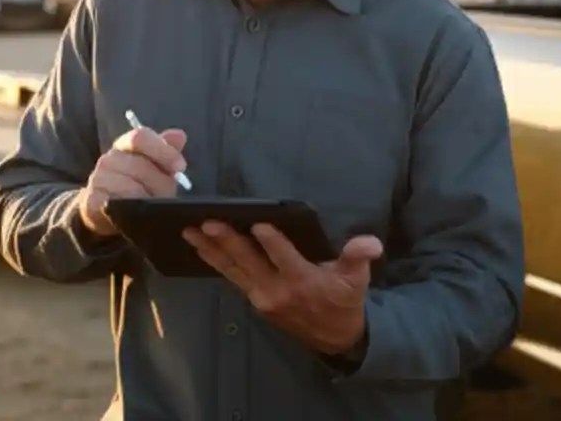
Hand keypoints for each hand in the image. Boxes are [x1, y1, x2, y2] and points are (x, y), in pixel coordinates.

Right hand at [78, 126, 187, 236]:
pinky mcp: (91, 200)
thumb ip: (167, 152)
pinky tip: (138, 212)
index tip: (180, 166)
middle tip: (167, 196)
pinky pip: (117, 204)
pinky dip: (131, 209)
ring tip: (153, 207)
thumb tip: (179, 135)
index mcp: (126, 144)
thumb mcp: (156, 168)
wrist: (105, 210)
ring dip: (147, 199)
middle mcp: (110, 158)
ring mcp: (98, 178)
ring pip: (130, 187)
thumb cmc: (138, 185)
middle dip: (160, 183)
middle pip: (141, 166)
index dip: (163, 151)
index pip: (141, 137)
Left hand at [183, 221, 383, 355]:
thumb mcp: (357, 280)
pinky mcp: (254, 299)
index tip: (259, 224)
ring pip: (232, 269)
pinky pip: (231, 277)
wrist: (334, 338)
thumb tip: (370, 243)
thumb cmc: (344, 300)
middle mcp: (277, 290)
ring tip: (190, 231)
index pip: (285, 258)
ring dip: (211, 250)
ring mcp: (262, 296)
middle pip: (248, 262)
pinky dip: (215, 261)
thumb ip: (359, 258)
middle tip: (208, 222)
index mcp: (303, 281)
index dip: (273, 242)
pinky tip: (200, 246)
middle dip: (227, 241)